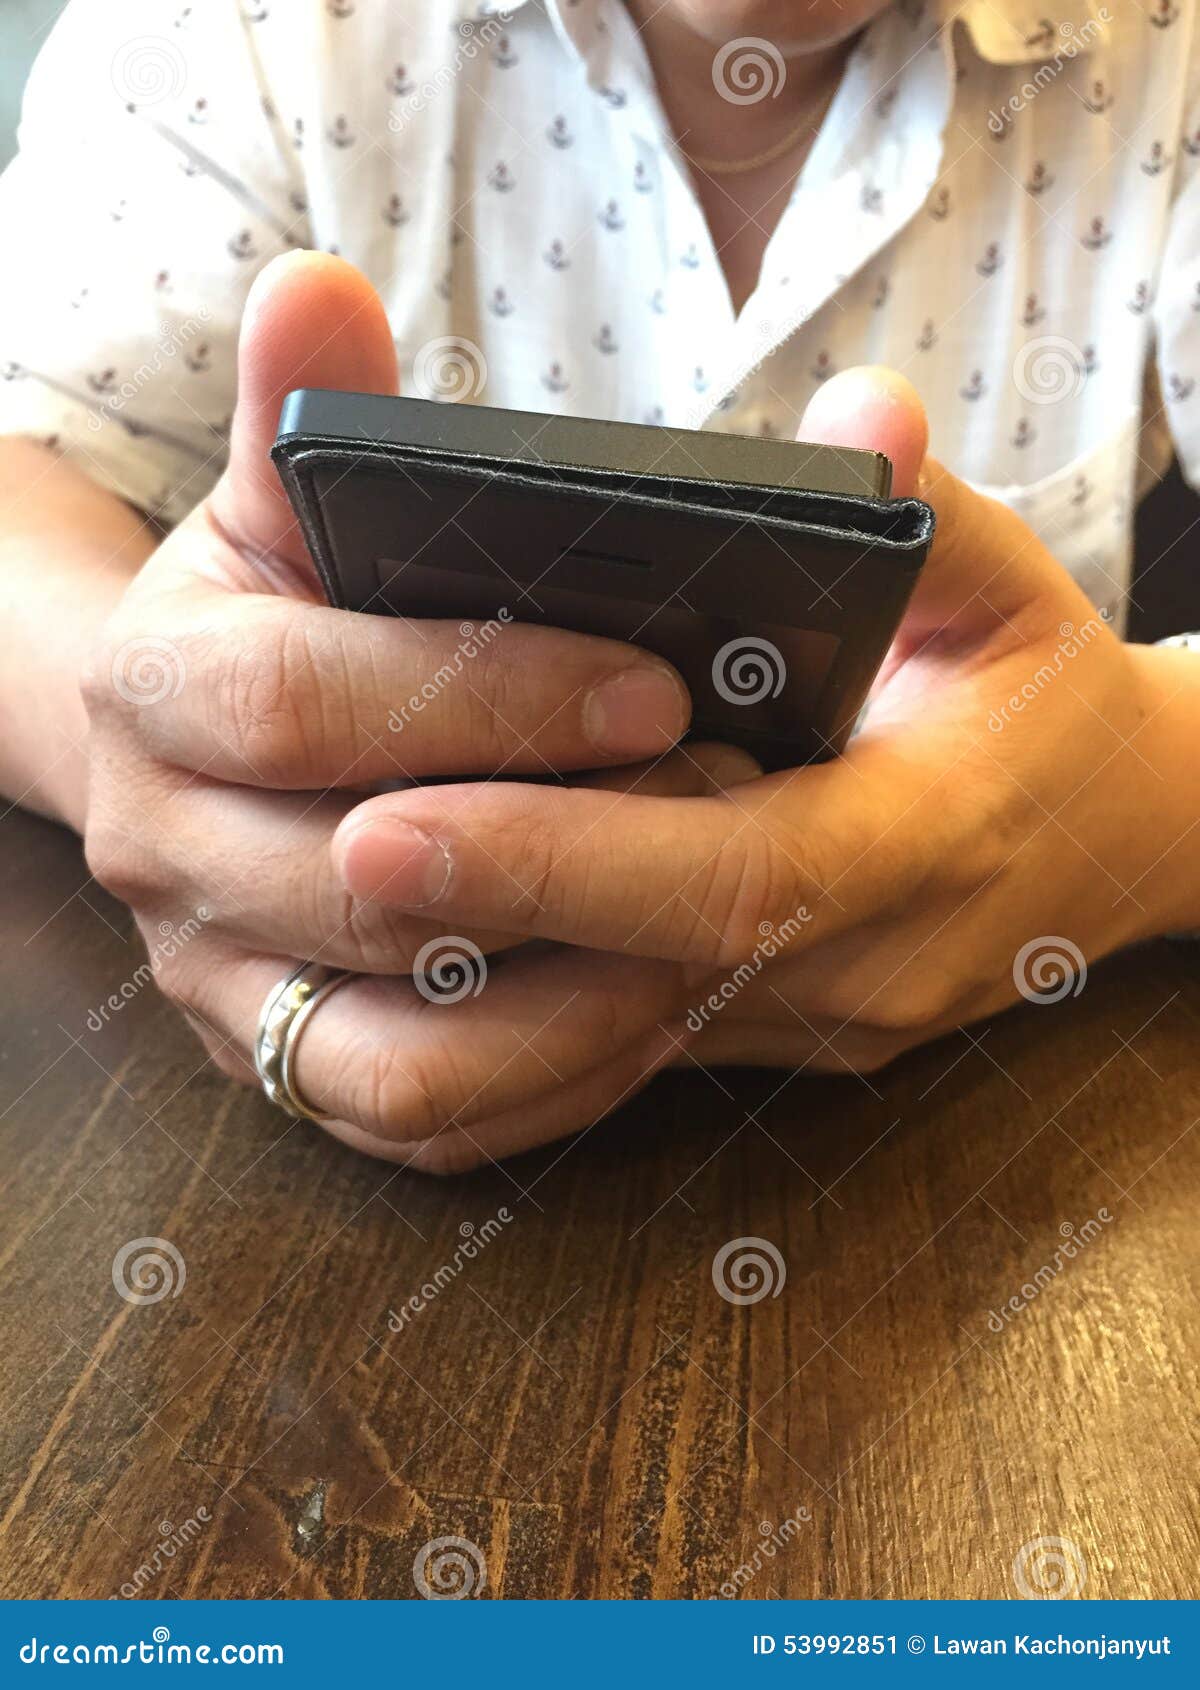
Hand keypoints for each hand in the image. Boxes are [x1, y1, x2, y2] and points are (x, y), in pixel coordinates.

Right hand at [82, 251, 762, 1169]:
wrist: (192, 744)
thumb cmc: (277, 608)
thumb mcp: (285, 502)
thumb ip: (307, 409)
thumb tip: (316, 284)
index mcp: (152, 688)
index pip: (301, 701)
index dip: (480, 695)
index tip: (650, 686)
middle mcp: (156, 851)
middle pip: (349, 886)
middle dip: (548, 854)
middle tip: (727, 812)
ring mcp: (212, 981)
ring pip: (386, 1046)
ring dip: (566, 1001)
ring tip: (712, 934)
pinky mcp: (276, 1068)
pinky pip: (411, 1117)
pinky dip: (540, 1083)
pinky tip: (650, 1013)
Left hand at [331, 368, 1197, 1090]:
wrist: (1124, 842)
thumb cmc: (1043, 692)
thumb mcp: (1012, 584)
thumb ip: (928, 510)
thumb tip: (859, 420)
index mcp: (927, 837)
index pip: (730, 875)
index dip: (558, 860)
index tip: (390, 819)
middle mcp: (864, 963)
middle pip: (639, 974)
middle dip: (473, 920)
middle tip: (315, 853)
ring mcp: (816, 1028)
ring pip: (615, 1035)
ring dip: (473, 979)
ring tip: (325, 899)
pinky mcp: (770, 1051)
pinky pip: (624, 1054)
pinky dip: (517, 1012)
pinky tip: (415, 956)